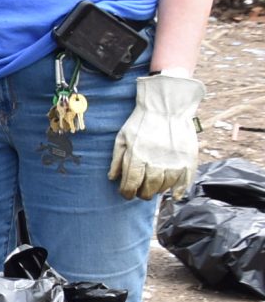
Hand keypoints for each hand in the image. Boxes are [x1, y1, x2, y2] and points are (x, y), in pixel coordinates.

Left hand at [110, 73, 205, 199]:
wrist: (167, 107)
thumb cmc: (141, 122)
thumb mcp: (122, 138)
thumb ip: (117, 159)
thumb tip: (112, 178)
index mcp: (137, 156)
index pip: (131, 183)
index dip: (127, 192)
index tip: (126, 194)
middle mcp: (156, 162)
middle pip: (149, 188)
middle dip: (143, 194)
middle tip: (141, 193)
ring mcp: (174, 162)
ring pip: (166, 186)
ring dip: (158, 190)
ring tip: (154, 188)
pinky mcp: (188, 160)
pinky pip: (185, 181)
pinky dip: (180, 191)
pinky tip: (175, 194)